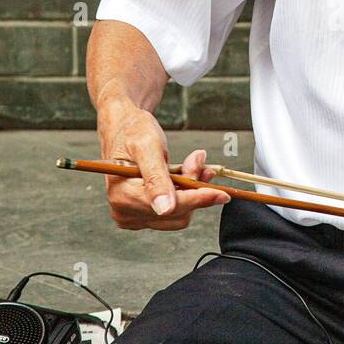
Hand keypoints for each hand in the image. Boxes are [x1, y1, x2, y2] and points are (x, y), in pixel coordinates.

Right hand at [96, 98, 230, 229]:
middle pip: (176, 213)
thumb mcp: (147, 147)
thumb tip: (165, 209)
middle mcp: (124, 211)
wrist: (125, 128)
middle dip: (194, 188)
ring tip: (192, 163)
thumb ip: (156, 177)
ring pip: (179, 215)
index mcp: (121, 196)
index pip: (168, 207)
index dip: (197, 199)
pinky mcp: (144, 215)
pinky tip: (186, 174)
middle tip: (198, 160)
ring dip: (192, 191)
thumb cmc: (132, 131)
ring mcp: (133, 216)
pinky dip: (187, 194)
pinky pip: (175, 212)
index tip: (222, 194)